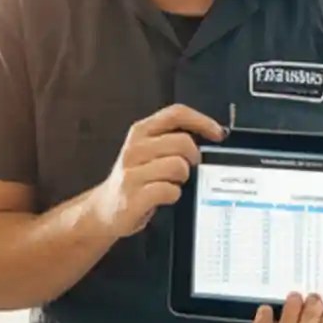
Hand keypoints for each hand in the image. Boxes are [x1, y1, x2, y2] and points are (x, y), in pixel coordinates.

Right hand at [87, 104, 224, 236]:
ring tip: (171, 183)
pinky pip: (170, 191)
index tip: (218, 133)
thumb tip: (210, 135)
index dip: (201, 121)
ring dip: (182, 178)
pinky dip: (174, 195)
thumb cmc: (134, 178)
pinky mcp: (133, 196)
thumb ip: (171, 139)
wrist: (105, 209)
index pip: (176, 113)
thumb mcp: (148, 150)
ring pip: (178, 166)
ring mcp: (132, 172)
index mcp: (140, 131)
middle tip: (188, 167)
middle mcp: (135, 149)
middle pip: (183, 142)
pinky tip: (164, 196)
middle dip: (193, 157)